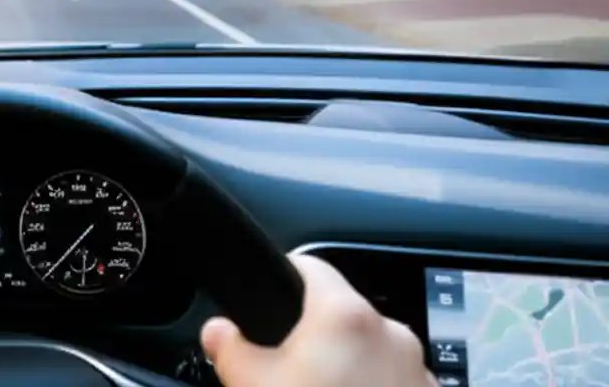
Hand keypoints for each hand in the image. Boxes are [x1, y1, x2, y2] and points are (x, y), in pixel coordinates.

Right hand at [201, 255, 435, 386]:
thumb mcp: (253, 386)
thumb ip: (230, 349)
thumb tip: (219, 332)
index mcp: (344, 315)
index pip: (308, 266)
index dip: (282, 278)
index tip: (268, 298)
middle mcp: (392, 333)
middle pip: (339, 316)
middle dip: (312, 339)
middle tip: (285, 373)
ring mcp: (420, 371)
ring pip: (370, 353)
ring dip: (347, 370)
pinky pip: (393, 383)